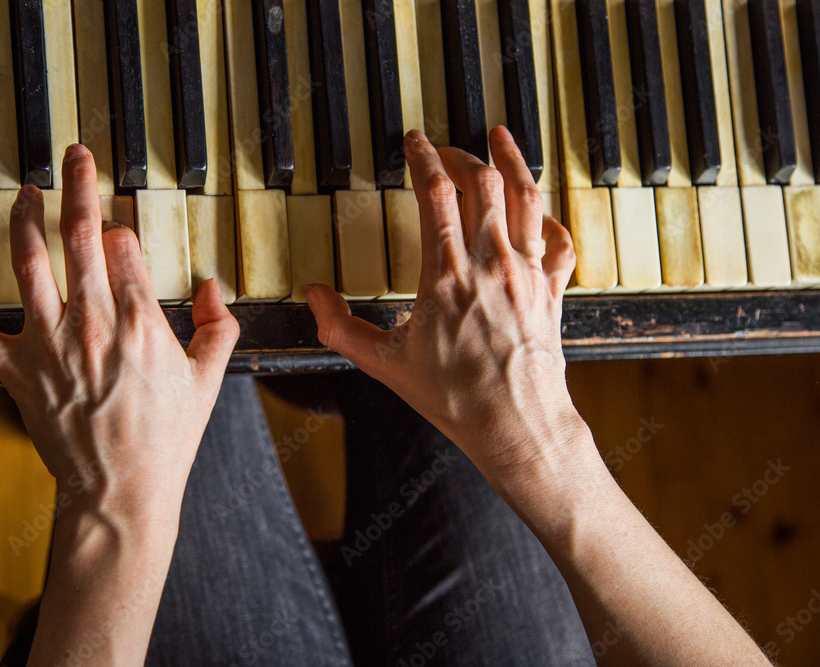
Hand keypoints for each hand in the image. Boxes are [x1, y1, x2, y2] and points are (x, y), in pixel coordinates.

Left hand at [0, 145, 238, 521]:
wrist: (121, 490)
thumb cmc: (166, 439)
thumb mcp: (209, 381)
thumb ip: (220, 327)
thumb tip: (212, 288)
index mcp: (141, 322)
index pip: (122, 248)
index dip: (119, 229)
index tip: (117, 229)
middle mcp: (92, 324)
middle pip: (78, 236)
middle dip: (78, 186)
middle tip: (76, 156)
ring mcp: (49, 346)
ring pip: (27, 265)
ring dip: (24, 220)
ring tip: (26, 194)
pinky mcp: (17, 373)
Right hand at [307, 128, 587, 501]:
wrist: (518, 426)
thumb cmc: (455, 398)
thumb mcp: (385, 365)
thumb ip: (341, 327)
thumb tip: (313, 295)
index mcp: (445, 275)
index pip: (435, 193)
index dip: (423, 158)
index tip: (414, 142)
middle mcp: (490, 263)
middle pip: (482, 182)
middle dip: (461, 155)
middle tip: (445, 149)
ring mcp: (527, 272)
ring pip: (526, 195)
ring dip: (512, 160)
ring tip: (501, 136)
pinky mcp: (553, 289)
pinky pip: (558, 238)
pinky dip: (547, 215)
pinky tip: (537, 207)